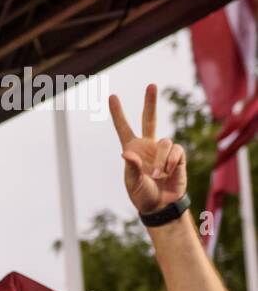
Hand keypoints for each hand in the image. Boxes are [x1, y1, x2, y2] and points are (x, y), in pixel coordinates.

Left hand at [108, 84, 186, 214]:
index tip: (112, 96)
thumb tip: (126, 153)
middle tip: (151, 85)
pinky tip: (168, 172)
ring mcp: (163, 150)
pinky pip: (176, 151)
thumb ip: (131, 168)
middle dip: (150, 102)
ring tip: (157, 176)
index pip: (123, 128)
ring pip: (164, 142)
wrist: (161, 205)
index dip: (118, 113)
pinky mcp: (178, 156)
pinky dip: (171, 162)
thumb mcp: (133, 183)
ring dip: (160, 160)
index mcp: (132, 149)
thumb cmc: (142, 194)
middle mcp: (147, 146)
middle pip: (149, 119)